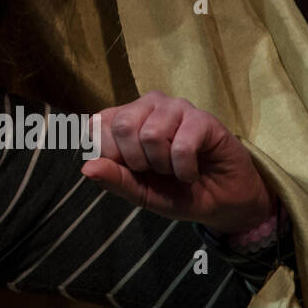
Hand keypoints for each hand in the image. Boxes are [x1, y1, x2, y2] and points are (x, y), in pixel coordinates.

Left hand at [80, 91, 275, 235]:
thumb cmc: (175, 191)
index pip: (96, 125)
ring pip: (150, 133)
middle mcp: (147, 106)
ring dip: (163, 165)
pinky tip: (192, 171)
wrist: (221, 202)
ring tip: (175, 169)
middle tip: (155, 169)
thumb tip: (86, 167)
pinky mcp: (203, 118)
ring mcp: (176, 108)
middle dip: (136, 160)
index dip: (110, 157)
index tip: (131, 170)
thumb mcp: (139, 192)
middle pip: (121, 125)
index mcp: (124, 118)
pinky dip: (185, 169)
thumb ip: (114, 178)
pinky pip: (182, 144)